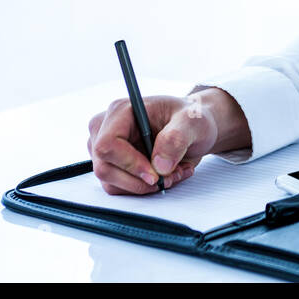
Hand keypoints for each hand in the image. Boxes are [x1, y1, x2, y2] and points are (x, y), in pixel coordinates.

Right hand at [86, 88, 245, 194]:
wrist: (193, 128)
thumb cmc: (190, 118)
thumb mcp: (192, 121)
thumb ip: (177, 138)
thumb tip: (159, 166)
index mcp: (121, 110)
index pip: (107, 144)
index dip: (129, 164)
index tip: (155, 175)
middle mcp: (106, 128)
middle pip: (105, 168)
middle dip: (140, 181)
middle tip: (170, 177)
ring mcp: (106, 149)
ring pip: (111, 183)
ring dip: (144, 186)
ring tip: (173, 174)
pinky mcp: (112, 165)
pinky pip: (119, 187)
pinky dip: (143, 188)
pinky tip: (165, 176)